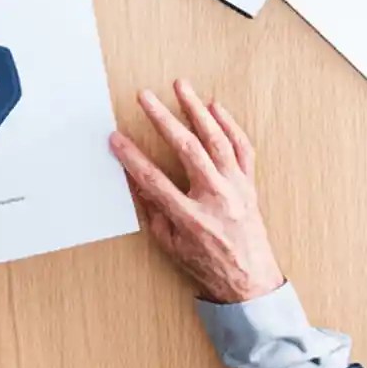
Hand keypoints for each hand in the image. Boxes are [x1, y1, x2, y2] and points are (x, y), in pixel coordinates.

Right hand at [109, 80, 283, 303]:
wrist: (251, 280)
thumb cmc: (208, 264)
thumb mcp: (170, 244)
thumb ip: (153, 211)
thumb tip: (136, 180)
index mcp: (192, 218)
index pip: (154, 180)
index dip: (131, 157)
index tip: (115, 138)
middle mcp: (216, 198)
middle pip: (187, 150)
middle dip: (163, 120)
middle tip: (146, 98)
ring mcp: (236, 188)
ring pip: (217, 140)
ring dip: (197, 110)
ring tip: (181, 87)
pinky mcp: (249, 184)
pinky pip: (241, 148)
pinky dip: (230, 125)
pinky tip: (216, 107)